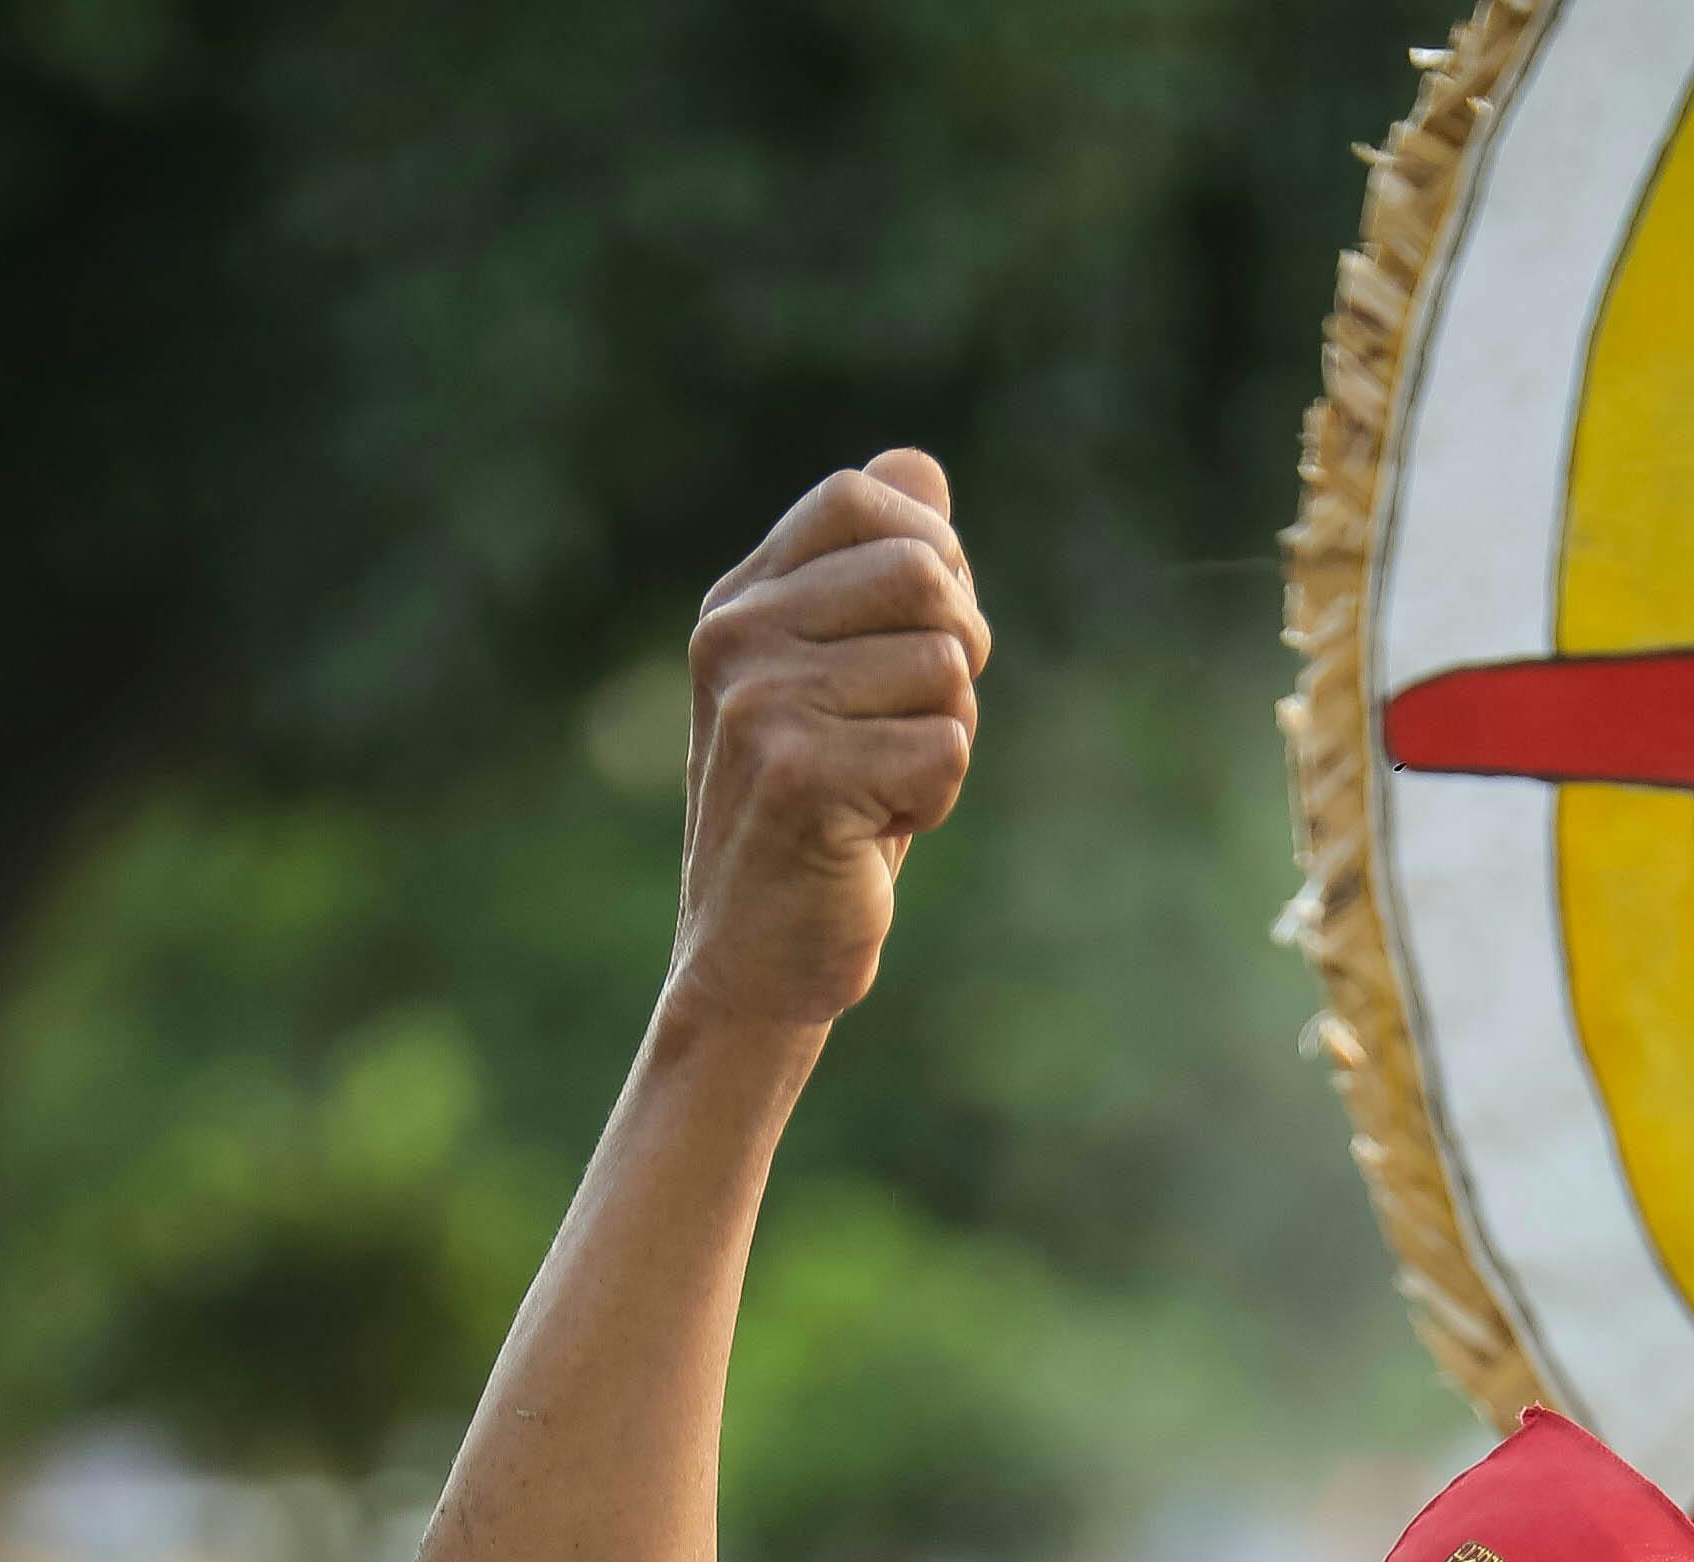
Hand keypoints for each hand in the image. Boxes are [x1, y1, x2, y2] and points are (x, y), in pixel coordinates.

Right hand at [670, 451, 989, 1047]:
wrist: (755, 962)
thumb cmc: (819, 819)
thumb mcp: (844, 681)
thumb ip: (875, 577)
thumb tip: (922, 467)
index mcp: (741, 600)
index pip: (859, 493)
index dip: (931, 548)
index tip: (928, 630)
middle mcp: (736, 636)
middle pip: (921, 573)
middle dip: (957, 654)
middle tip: (915, 726)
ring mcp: (758, 702)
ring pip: (944, 666)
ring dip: (946, 739)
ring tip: (882, 789)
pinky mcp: (795, 774)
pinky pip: (944, 747)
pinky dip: (936, 798)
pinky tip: (875, 833)